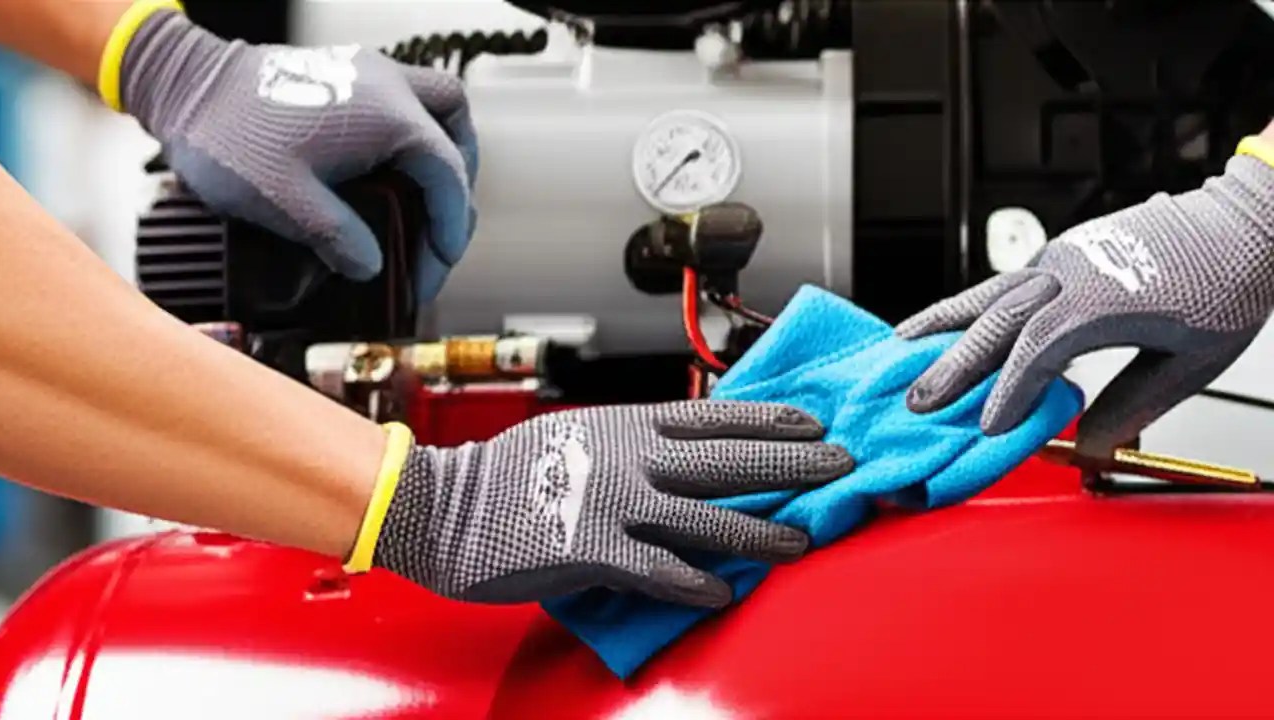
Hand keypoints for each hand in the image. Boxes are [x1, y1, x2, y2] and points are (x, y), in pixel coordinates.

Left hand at [120, 10, 474, 301]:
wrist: (182, 82)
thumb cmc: (228, 137)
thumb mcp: (285, 204)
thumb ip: (338, 240)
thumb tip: (371, 267)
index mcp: (387, 116)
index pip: (446, 177)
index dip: (450, 228)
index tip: (437, 264)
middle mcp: (387, 84)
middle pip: (455, 126)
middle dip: (458, 182)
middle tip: (440, 230)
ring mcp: (367, 71)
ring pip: (435, 102)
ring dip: (441, 148)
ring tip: (425, 198)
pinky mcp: (347, 71)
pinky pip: (402, 97)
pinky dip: (409, 134)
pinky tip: (386, 170)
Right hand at [372, 401, 853, 606]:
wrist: (443, 504)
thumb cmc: (506, 472)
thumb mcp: (577, 434)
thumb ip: (629, 441)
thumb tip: (675, 449)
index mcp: (627, 425)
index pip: (717, 416)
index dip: (770, 417)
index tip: (813, 420)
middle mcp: (632, 458)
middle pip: (731, 458)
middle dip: (792, 463)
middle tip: (840, 467)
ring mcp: (617, 504)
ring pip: (710, 517)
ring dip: (762, 531)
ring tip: (800, 541)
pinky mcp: (596, 552)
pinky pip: (663, 572)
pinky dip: (698, 584)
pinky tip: (725, 594)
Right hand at [898, 153, 1273, 457]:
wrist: (1246, 221)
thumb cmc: (1228, 282)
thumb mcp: (1192, 361)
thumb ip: (1134, 406)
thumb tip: (1088, 446)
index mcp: (1099, 298)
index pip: (1035, 351)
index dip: (1006, 392)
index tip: (983, 426)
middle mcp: (1068, 272)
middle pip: (994, 322)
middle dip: (951, 364)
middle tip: (916, 400)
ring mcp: (1059, 259)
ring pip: (985, 294)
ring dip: (940, 324)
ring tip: (898, 347)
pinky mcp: (1059, 255)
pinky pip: (1000, 284)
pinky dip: (965, 307)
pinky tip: (945, 323)